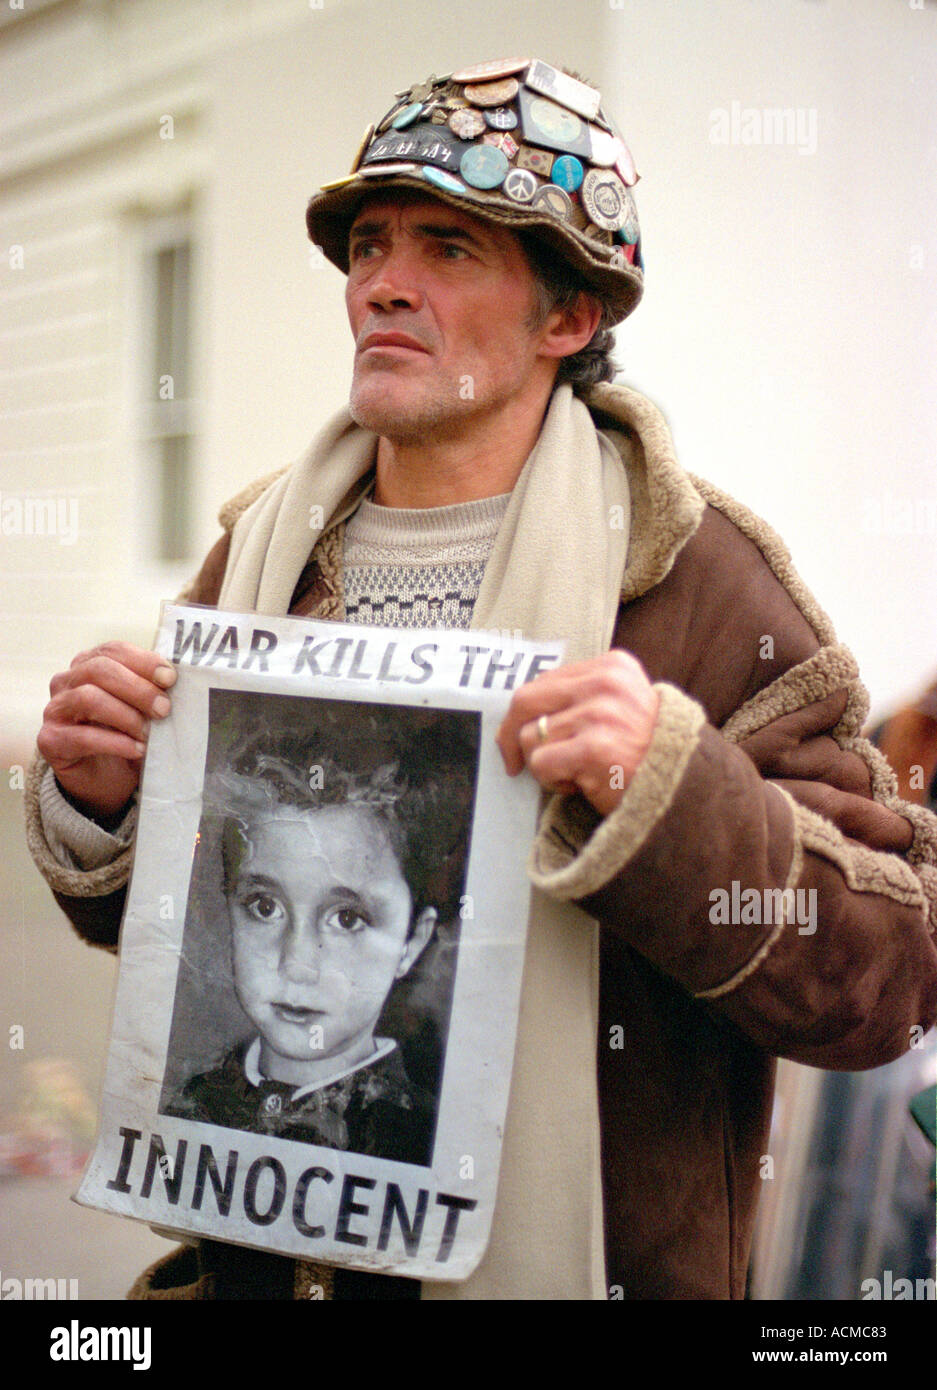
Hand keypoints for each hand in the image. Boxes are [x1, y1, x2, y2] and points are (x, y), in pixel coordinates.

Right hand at [37, 643, 176, 818]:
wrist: (107, 780)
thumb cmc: (126, 735)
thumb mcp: (142, 709)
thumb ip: (152, 690)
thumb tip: (173, 681)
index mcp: (88, 665)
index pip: (113, 651)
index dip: (143, 661)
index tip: (170, 678)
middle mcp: (66, 682)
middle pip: (99, 670)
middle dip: (138, 688)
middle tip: (164, 709)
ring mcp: (55, 710)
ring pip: (88, 698)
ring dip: (126, 716)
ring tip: (148, 733)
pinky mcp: (51, 741)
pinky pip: (82, 737)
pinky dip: (115, 743)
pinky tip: (136, 749)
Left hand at [496, 650, 658, 816]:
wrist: (684, 787)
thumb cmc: (645, 752)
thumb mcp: (623, 705)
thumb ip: (581, 697)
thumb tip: (523, 710)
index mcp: (613, 667)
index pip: (545, 680)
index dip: (526, 711)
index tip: (520, 733)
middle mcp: (606, 684)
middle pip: (526, 700)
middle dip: (510, 733)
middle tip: (513, 760)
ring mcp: (600, 715)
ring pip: (530, 737)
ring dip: (544, 764)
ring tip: (576, 773)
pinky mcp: (594, 749)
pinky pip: (541, 763)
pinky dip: (553, 781)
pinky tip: (580, 785)